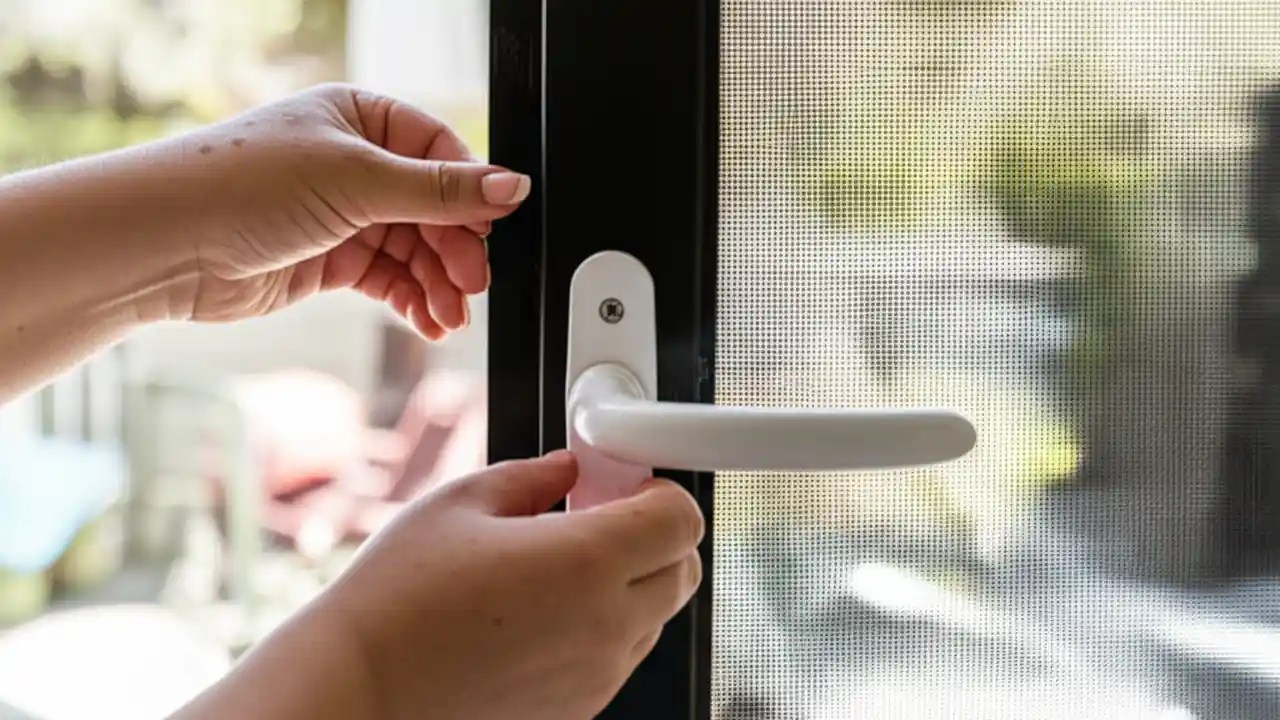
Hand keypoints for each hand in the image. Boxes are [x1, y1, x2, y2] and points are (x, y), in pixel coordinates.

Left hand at [171, 83, 527, 338]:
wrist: (166, 244)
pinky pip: (387, 280)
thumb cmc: (240, 186)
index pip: (440, 152)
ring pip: (413, 250)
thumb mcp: (357, 179)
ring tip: (450, 317)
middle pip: (432, 208)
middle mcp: (353, 164)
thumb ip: (441, 191)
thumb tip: (511, 185)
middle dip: (454, 251)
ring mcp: (341, 214)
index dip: (470, 194)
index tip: (490, 231)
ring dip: (436, 285)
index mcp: (360, 119)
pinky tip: (427, 322)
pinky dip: (411, 301)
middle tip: (471, 285)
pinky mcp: (328, 261)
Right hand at [311, 452, 703, 719]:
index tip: (627, 486)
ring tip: (560, 568)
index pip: (682, 520)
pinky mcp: (578, 710)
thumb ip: (533, 477)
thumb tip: (569, 467)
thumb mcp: (460, 504)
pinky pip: (619, 659)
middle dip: (656, 536)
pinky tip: (543, 612)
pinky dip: (604, 629)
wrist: (359, 689)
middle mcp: (605, 626)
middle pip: (684, 570)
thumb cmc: (395, 598)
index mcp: (587, 562)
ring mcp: (596, 676)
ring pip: (655, 617)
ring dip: (632, 584)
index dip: (659, 493)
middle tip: (600, 518)